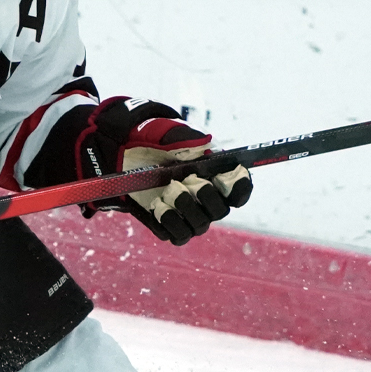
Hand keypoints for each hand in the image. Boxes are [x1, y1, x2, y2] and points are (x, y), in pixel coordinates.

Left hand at [76, 97, 250, 244]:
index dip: (240, 187)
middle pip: (221, 210)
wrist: (129, 158)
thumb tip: (208, 146)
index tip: (228, 178)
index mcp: (217, 177)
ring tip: (169, 190)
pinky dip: (169, 220)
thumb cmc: (158, 145)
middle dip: (207, 196)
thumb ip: (194, 140)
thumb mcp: (176, 135)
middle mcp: (208, 202)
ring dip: (185, 208)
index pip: (241, 190)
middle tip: (191, 181)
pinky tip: (158, 204)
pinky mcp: (170, 228)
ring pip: (200, 225)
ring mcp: (189, 217)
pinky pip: (178, 235)